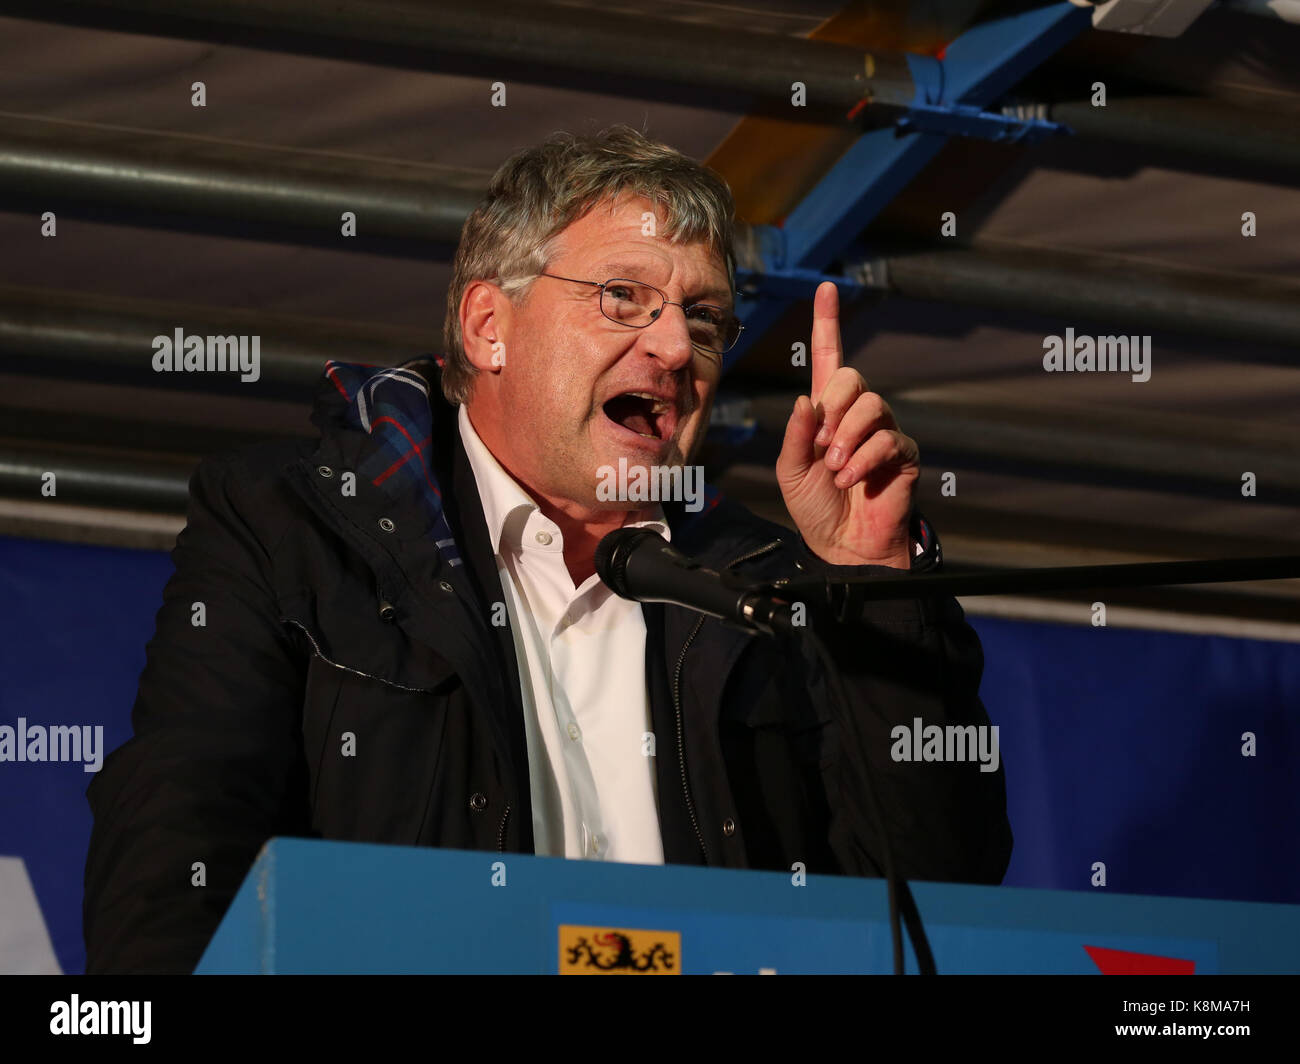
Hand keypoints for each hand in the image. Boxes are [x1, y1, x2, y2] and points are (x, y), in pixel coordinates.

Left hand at [775, 282, 919, 568]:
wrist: (842, 545)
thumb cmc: (815, 507)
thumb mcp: (790, 470)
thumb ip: (795, 434)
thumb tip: (807, 399)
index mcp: (825, 412)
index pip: (828, 358)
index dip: (827, 323)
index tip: (826, 288)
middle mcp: (856, 415)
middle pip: (852, 378)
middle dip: (833, 409)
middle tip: (822, 447)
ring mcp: (882, 432)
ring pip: (871, 405)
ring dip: (847, 437)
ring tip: (835, 468)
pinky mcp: (903, 454)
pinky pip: (888, 439)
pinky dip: (864, 458)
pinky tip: (852, 478)